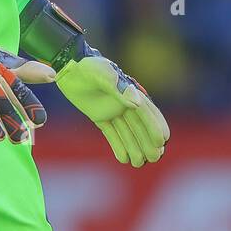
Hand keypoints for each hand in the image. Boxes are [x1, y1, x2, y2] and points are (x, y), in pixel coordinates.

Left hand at [54, 54, 169, 166]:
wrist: (68, 68)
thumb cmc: (88, 67)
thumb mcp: (102, 74)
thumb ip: (117, 87)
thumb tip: (136, 101)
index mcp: (129, 91)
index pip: (146, 112)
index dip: (155, 126)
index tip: (162, 141)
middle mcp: (123, 102)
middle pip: (139, 126)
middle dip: (148, 142)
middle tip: (154, 158)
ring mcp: (112, 110)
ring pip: (127, 132)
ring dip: (135, 147)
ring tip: (139, 163)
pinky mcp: (99, 116)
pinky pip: (111, 133)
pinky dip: (118, 145)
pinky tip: (124, 159)